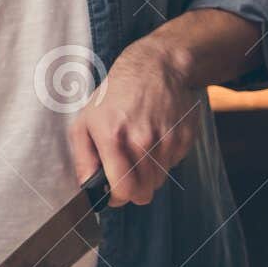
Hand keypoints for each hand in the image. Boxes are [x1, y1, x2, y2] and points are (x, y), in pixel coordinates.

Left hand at [68, 40, 202, 206]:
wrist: (154, 67)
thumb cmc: (114, 95)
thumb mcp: (85, 120)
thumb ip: (83, 158)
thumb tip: (86, 187)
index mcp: (113, 137)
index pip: (123, 190)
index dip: (117, 199)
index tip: (113, 194)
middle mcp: (142, 140)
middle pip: (144, 192)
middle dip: (133, 190)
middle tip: (125, 175)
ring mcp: (166, 140)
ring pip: (159, 180)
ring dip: (147, 173)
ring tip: (138, 149)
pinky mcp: (184, 138)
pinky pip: (173, 165)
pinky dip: (163, 159)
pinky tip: (154, 137)